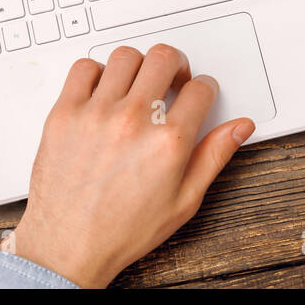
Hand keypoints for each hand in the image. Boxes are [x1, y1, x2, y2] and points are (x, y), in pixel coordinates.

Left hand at [6, 44, 254, 286]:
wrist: (67, 247)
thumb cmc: (122, 230)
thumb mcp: (184, 200)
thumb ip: (214, 156)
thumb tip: (239, 127)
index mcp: (168, 143)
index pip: (201, 88)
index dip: (205, 88)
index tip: (197, 94)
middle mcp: (133, 122)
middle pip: (164, 58)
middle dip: (176, 65)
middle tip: (172, 81)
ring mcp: (96, 114)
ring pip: (126, 56)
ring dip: (138, 66)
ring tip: (137, 86)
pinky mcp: (64, 114)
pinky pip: (84, 68)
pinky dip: (97, 73)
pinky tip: (104, 93)